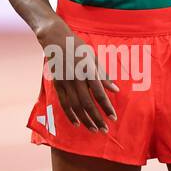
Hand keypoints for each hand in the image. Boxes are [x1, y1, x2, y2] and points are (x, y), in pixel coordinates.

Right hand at [39, 17, 118, 132]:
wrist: (55, 39)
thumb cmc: (78, 47)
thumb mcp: (93, 57)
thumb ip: (103, 74)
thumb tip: (115, 89)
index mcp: (87, 71)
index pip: (99, 94)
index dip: (106, 107)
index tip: (113, 118)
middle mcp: (76, 78)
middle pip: (87, 104)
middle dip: (97, 118)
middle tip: (105, 130)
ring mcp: (65, 83)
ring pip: (75, 107)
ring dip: (85, 120)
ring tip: (94, 130)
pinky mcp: (57, 85)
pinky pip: (64, 104)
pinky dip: (71, 115)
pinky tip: (78, 123)